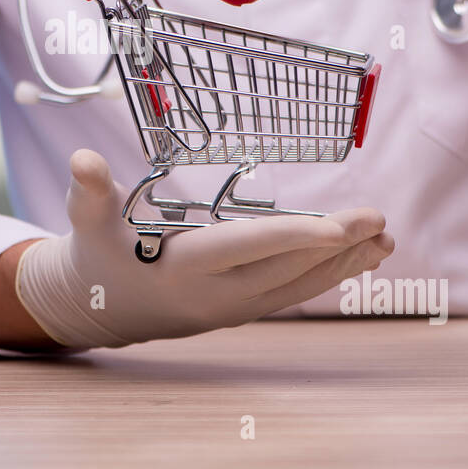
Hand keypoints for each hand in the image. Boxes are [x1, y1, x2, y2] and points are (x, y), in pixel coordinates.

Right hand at [14, 149, 394, 348]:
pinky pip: (292, 293)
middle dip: (336, 247)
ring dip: (343, 266)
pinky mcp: (240, 309)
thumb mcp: (87, 219)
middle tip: (380, 220)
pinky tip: (358, 259)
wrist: (95, 309)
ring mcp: (231, 308)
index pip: (247, 248)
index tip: (339, 227)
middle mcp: (214, 295)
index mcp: (183, 268)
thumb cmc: (96, 253)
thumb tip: (82, 159)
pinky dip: (327, 276)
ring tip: (385, 242)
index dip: (295, 236)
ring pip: (296, 288)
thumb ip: (89, 189)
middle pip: (285, 270)